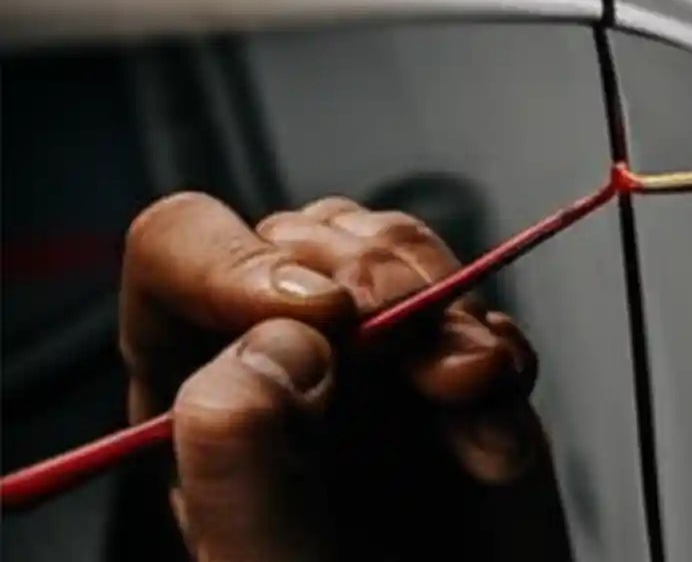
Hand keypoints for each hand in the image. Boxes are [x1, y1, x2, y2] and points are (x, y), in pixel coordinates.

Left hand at [121, 193, 570, 560]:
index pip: (178, 254)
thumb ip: (240, 463)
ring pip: (395, 252)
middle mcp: (278, 360)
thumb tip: (274, 341)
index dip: (240, 258)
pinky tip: (498, 429)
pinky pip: (478, 306)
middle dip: (380, 282)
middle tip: (427, 361)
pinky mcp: (452, 370)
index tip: (328, 314)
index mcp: (199, 395)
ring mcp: (369, 360)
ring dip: (451, 311)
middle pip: (308, 238)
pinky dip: (503, 352)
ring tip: (476, 395)